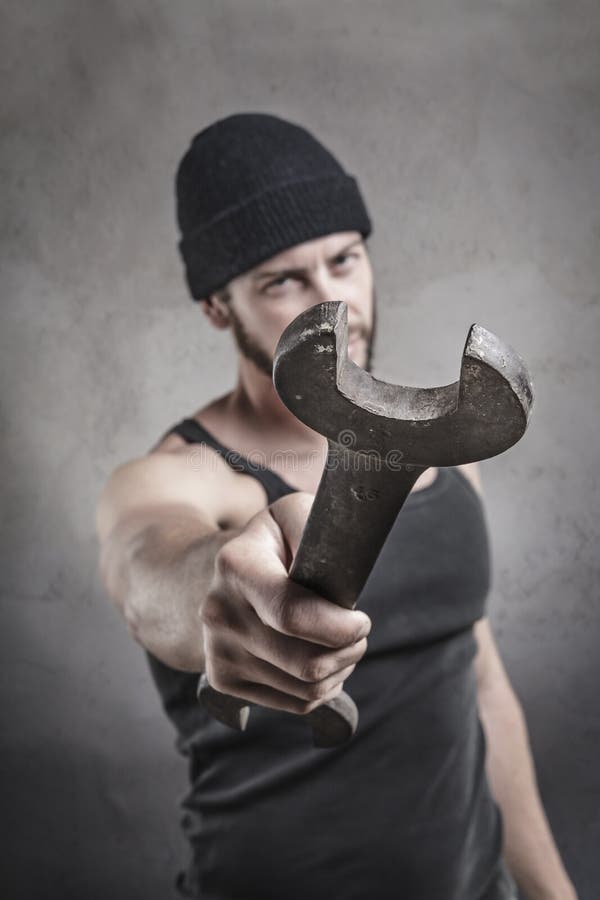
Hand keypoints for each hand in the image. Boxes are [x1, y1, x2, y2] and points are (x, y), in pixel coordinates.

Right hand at [200, 492, 370, 714]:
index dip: (339, 626)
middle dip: (349, 649)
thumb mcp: (293, 516)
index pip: (292, 615)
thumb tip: (338, 559)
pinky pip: (295, 703)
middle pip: (306, 662)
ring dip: (340, 669)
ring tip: (342, 645)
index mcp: (236, 566)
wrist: (218, 576)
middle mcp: (219, 612)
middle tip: (358, 632)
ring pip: (306, 687)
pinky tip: (322, 662)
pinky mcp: (223, 681)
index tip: (361, 619)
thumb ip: (316, 527)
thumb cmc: (272, 544)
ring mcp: (218, 651)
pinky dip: (321, 689)